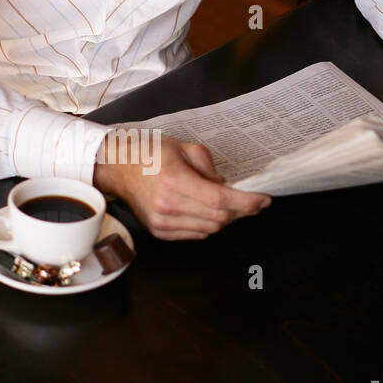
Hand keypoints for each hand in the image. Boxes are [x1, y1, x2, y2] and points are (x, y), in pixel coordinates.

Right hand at [92, 133, 270, 239]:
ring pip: (210, 229)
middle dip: (241, 211)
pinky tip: (206, 211)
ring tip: (225, 203)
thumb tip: (228, 187)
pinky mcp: (160, 231)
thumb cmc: (150, 154)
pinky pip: (196, 234)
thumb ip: (210, 168)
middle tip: (251, 200)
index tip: (264, 199)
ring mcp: (163, 222)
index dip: (248, 202)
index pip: (221, 200)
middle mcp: (168, 205)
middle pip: (219, 218)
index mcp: (175, 180)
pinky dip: (208, 225)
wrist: (119, 168)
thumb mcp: (185, 148)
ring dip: (224, 219)